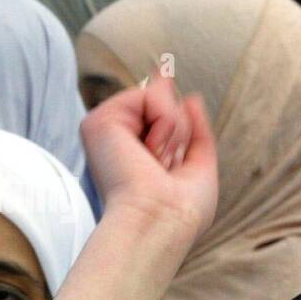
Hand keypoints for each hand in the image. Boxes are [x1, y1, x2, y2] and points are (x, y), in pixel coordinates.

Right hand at [81, 74, 218, 252]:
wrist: (161, 222)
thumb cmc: (182, 211)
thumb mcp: (200, 167)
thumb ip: (197, 132)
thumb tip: (190, 98)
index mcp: (136, 153)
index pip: (155, 115)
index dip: (168, 104)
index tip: (167, 77)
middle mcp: (119, 140)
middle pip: (163, 103)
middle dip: (181, 132)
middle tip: (167, 167)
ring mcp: (108, 130)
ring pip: (159, 98)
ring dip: (174, 133)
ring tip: (158, 164)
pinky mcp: (100, 121)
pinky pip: (151, 97)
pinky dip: (165, 125)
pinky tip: (151, 153)